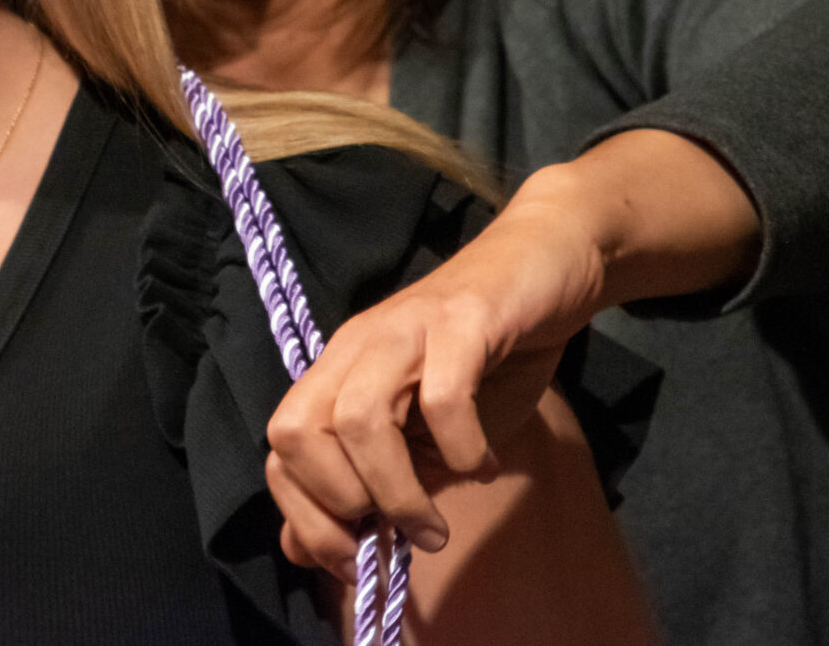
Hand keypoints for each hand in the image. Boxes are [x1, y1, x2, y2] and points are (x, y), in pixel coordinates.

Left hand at [265, 176, 604, 575]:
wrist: (547, 266)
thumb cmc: (487, 358)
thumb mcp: (423, 438)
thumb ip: (369, 486)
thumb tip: (306, 551)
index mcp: (339, 371)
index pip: (281, 446)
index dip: (304, 515)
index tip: (351, 562)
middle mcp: (359, 347)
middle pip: (299, 429)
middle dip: (338, 502)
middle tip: (393, 538)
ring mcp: (408, 329)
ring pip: (359, 417)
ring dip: (396, 490)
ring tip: (435, 525)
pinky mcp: (464, 320)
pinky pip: (444, 395)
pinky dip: (462, 448)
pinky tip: (486, 465)